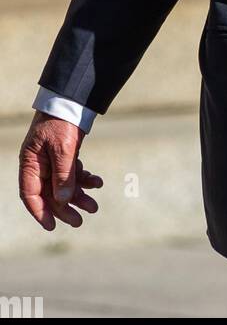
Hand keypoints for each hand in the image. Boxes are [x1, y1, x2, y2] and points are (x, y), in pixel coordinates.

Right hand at [18, 113, 102, 231]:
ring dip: (78, 196)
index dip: (40, 212)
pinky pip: (73, 173)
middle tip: (80, 220)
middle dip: (65, 208)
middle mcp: (39, 165)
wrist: (72, 99)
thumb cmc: (62, 121)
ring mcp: (52, 160)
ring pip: (64, 186)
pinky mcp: (65, 155)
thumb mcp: (63, 148)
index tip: (52, 226)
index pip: (30, 194)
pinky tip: (98, 182)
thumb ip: (63, 175)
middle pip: (50, 194)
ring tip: (94, 207)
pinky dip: (85, 179)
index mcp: (30, 163)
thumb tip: (63, 200)